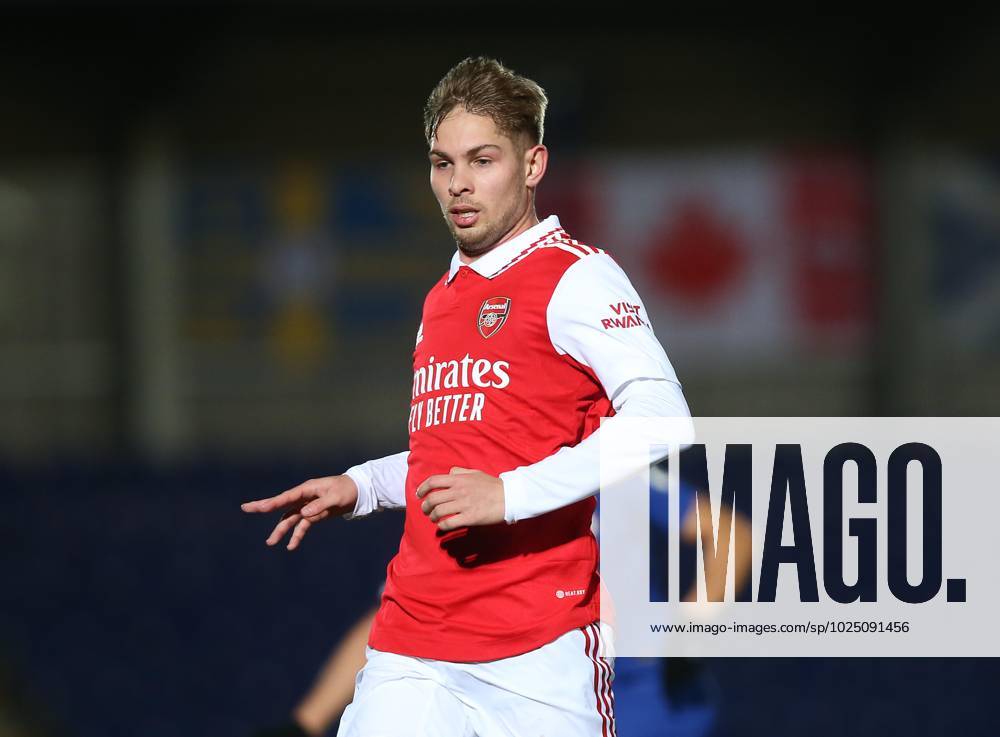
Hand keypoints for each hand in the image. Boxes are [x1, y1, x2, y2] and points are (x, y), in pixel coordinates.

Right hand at [241, 475, 358, 549]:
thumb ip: (320, 505)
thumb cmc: (348, 490)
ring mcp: (308, 506)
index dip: (271, 502)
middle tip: (246, 508)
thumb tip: (303, 513)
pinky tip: (291, 547)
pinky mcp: (314, 514)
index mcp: (308, 489)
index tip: (257, 507)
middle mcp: (304, 497)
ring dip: (281, 530)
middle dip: (264, 507)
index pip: (286, 497)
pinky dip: (297, 536)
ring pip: (290, 518)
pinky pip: (302, 526)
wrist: (359, 491)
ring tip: (270, 543)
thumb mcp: (336, 497)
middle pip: (282, 505)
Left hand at [415, 467, 504, 530]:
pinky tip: (442, 526)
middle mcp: (458, 491)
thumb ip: (460, 472)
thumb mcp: (475, 473)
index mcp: (458, 479)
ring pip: (438, 512)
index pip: (433, 482)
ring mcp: (463, 505)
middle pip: (432, 499)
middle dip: (425, 506)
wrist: (509, 497)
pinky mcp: (469, 518)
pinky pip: (449, 523)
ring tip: (433, 518)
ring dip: (432, 517)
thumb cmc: (492, 485)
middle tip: (425, 510)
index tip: (419, 495)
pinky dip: (442, 526)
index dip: (422, 488)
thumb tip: (449, 472)